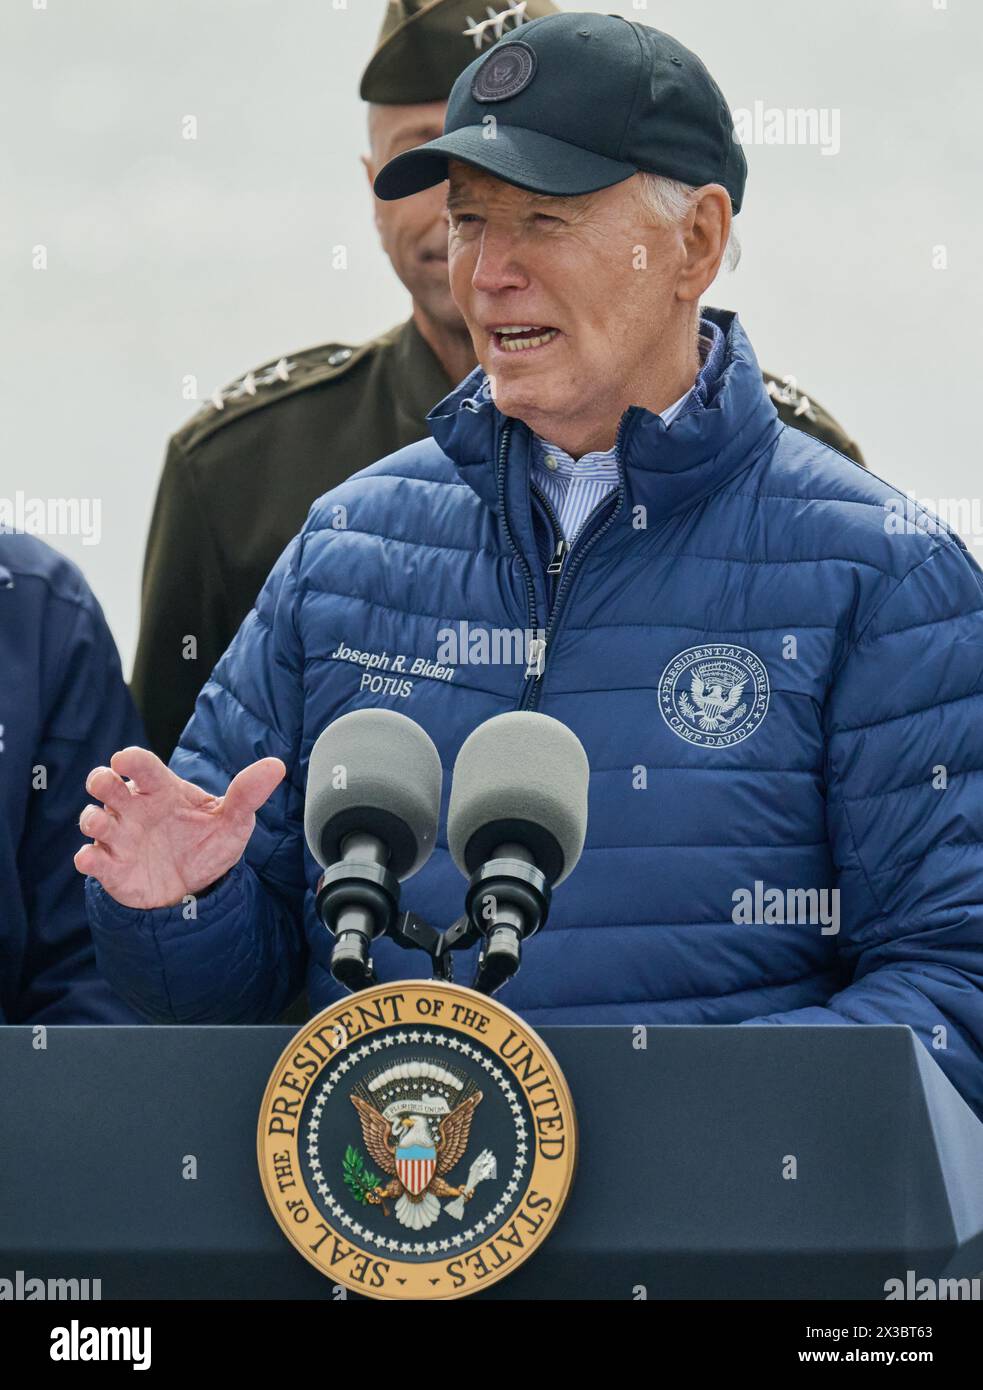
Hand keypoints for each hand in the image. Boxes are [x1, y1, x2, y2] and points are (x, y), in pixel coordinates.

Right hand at [74, 746, 285, 909]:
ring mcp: (121, 837)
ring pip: (93, 819)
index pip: (142, 766)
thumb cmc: (208, 843)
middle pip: (105, 784)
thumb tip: (277, 766)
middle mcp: (135, 808)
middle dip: (100, 780)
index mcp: (161, 789)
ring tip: (104, 824)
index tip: (125, 759)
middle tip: (107, 783)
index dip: (131, 759)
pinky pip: (91, 859)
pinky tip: (92, 859)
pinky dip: (88, 858)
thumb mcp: (233, 820)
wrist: (198, 888)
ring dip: (93, 818)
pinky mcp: (112, 867)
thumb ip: (247, 794)